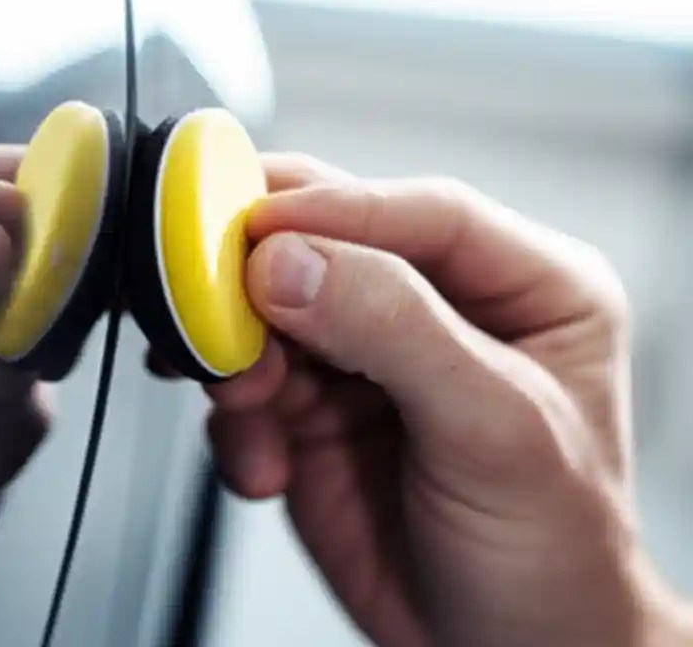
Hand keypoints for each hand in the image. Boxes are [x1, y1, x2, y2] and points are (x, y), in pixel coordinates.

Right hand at [193, 155, 689, 645]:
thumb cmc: (553, 556)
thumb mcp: (493, 431)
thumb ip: (395, 330)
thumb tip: (288, 261)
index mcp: (524, 286)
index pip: (417, 213)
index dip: (330, 208)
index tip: (250, 227)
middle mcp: (439, 310)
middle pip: (326, 246)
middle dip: (259, 282)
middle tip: (209, 307)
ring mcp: (367, 361)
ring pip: (267, 312)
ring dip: (237, 358)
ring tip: (245, 404)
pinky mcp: (312, 413)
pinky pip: (243, 386)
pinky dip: (234, 424)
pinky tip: (261, 467)